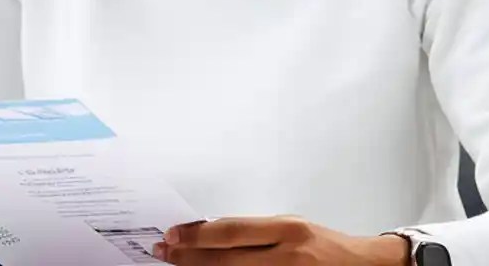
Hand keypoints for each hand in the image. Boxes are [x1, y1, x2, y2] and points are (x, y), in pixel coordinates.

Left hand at [153, 216, 409, 265]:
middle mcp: (287, 257)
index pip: (230, 232)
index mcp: (288, 231)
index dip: (196, 236)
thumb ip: (256, 232)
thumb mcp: (292, 227)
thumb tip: (211, 235)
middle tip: (163, 254)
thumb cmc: (325, 245)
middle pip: (225, 260)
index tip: (172, 236)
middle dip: (189, 258)